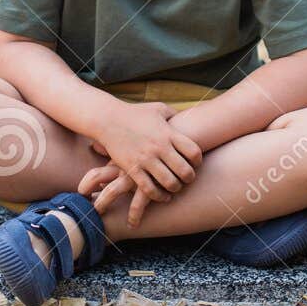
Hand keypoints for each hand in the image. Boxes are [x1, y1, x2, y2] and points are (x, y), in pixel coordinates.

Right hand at [94, 102, 202, 217]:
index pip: (194, 152)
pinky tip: (162, 196)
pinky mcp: (132, 169)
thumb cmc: (135, 113)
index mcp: (168, 133)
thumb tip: (189, 119)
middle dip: (189, 178)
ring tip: (175, 187)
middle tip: (188, 179)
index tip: (195, 163)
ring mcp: (145, 159)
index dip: (198, 161)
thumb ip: (175, 115)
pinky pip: (149, 189)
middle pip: (184, 171)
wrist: (108, 119)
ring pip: (169, 183)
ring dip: (175, 188)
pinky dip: (158, 196)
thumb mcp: (158, 109)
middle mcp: (159, 147)